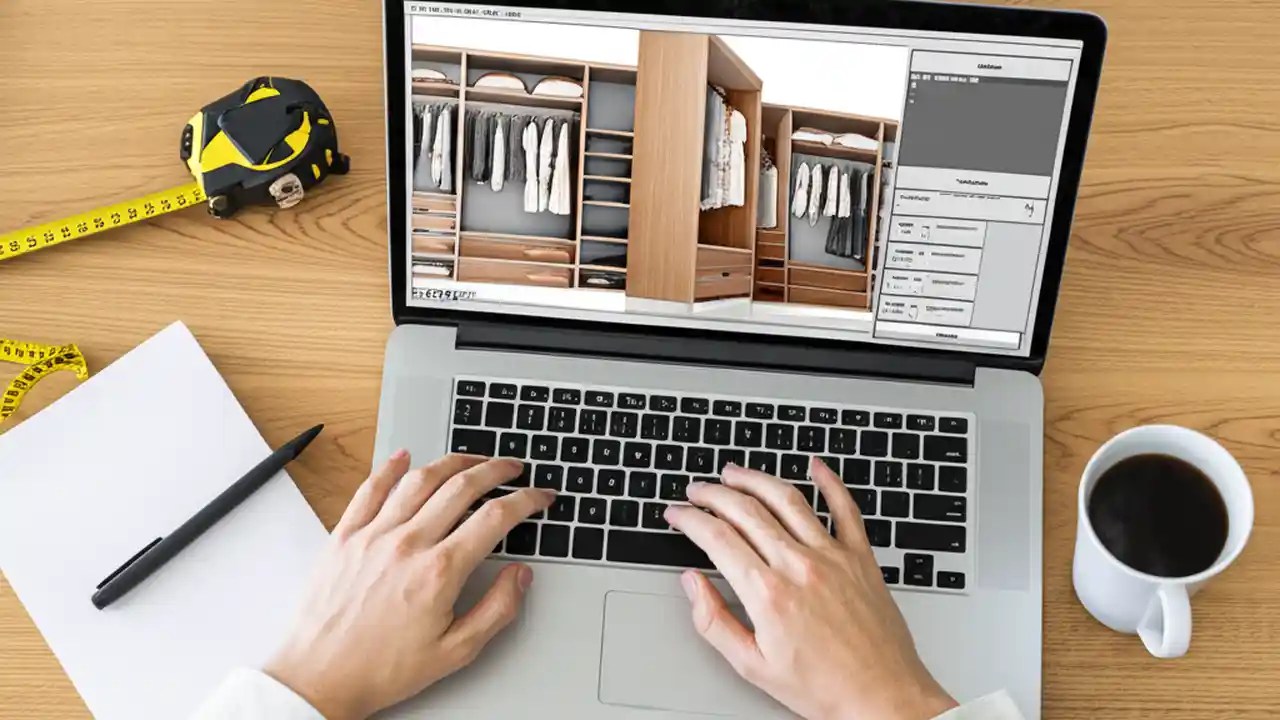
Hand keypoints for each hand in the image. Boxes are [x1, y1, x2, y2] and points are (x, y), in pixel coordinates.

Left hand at [264, 452, 552, 719]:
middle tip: (513, 467)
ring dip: (454, 461)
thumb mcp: (455, 652)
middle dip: (497, 470)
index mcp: (439, 572)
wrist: (319, 678)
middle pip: (462, 486)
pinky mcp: (345, 536)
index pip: (495, 517)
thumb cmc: (381, 669)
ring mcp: (373, 535)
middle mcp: (407, 544)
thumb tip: (520, 576)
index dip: (526, 500)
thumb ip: (497, 610)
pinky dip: (390, 468)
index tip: (539, 496)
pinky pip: (370, 488)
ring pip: (421, 479)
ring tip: (473, 460)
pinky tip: (405, 457)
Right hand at [666, 459, 956, 719]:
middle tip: (697, 490)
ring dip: (755, 479)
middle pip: (746, 510)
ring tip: (734, 473)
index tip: (677, 514)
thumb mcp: (753, 666)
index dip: (689, 519)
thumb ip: (714, 621)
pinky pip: (845, 508)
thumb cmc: (824, 689)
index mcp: (768, 594)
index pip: (717, 538)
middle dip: (713, 494)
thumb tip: (692, 583)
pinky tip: (816, 466)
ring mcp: (833, 556)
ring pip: (787, 499)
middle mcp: (799, 566)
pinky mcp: (861, 558)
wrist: (883, 698)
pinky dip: (830, 482)